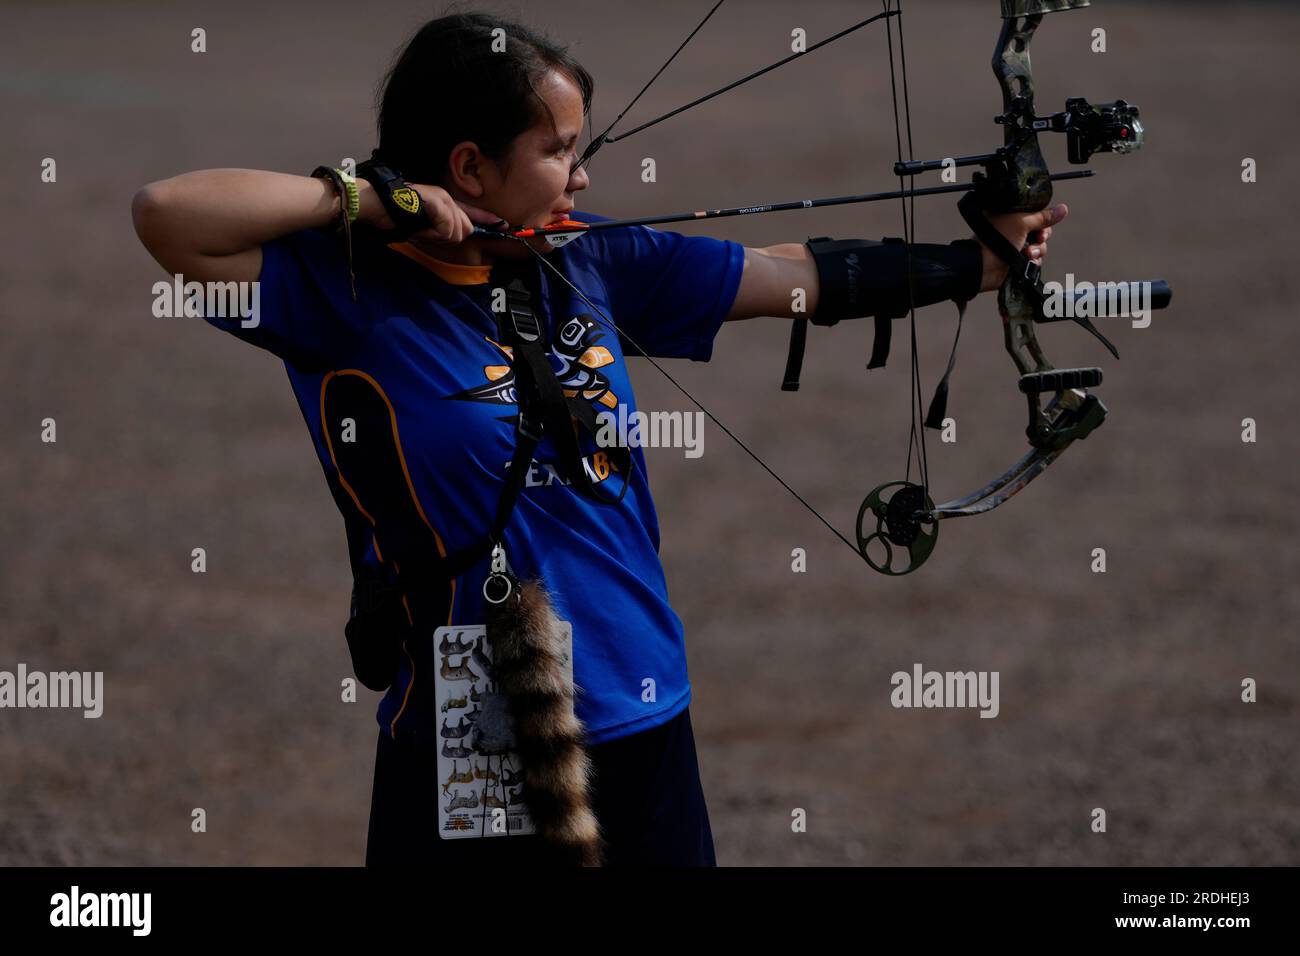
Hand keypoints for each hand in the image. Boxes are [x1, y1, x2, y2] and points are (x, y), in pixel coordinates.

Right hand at [357, 180, 501, 241]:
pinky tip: (421, 228)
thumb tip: (456, 236)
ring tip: (420, 229)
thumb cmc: (395, 216)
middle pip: (465, 229)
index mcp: (444, 201)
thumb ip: (440, 229)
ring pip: (457, 233)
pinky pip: (447, 231)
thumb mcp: (423, 225)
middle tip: (427, 234)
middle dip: (448, 238)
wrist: (377, 205)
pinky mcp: (438, 203)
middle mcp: (447, 198)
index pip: (471, 212)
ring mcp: (442, 198)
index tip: (504, 224)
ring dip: (437, 238)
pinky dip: (433, 235)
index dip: (488, 219)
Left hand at [977, 202, 1067, 292]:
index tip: (1043, 224)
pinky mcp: (1017, 260)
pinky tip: (1027, 261)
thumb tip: (1063, 209)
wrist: (984, 266)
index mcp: (1011, 214)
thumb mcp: (1023, 222)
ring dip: (1038, 249)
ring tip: (1028, 253)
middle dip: (1042, 236)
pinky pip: (1035, 259)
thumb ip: (1044, 217)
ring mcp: (1015, 245)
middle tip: (1038, 237)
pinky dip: (1033, 261)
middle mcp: (1013, 229)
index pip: (1035, 213)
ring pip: (1039, 245)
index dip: (1043, 219)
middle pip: (1040, 230)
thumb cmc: (997, 239)